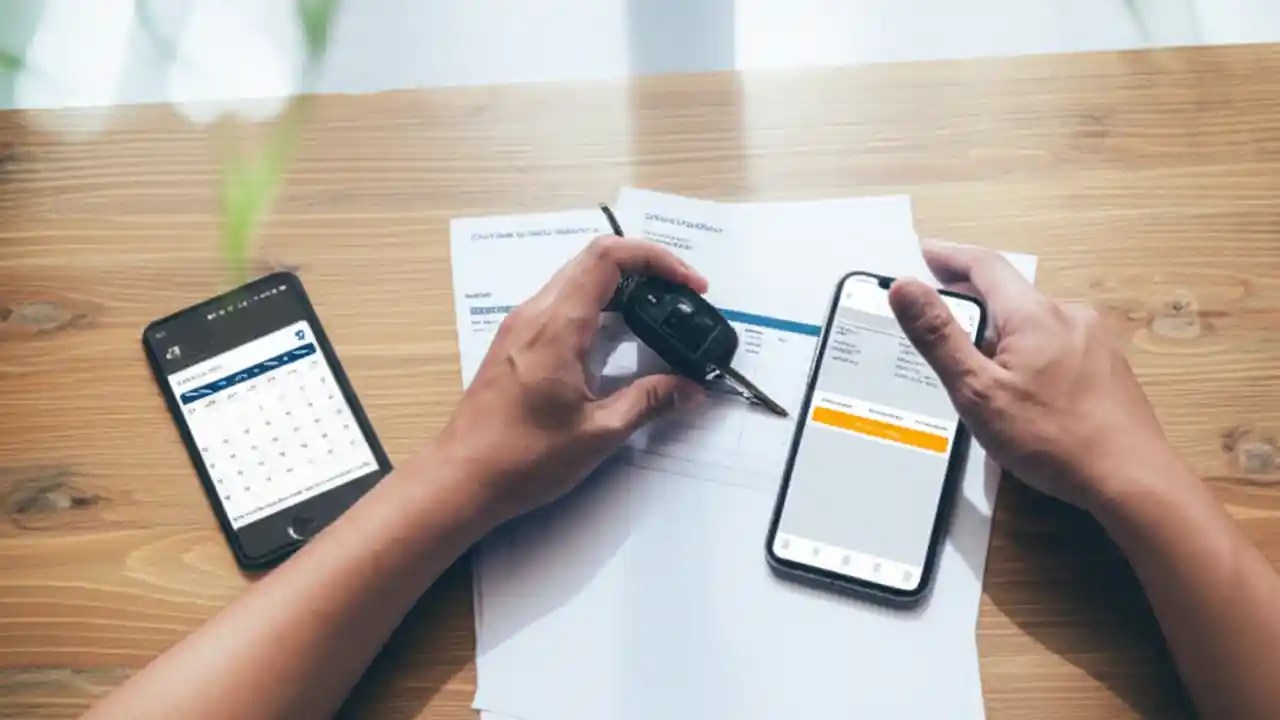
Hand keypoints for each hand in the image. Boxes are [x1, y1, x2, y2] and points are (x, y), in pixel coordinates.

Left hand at [435, 236, 706, 525]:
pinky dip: (599, 304)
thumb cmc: (522, 458)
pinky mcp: (516, 341)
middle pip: (595, 260)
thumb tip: (691, 388)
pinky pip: (562, 302)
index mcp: (556, 326)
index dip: (657, 259)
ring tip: (660, 313)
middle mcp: (534, 314)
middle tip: (684, 296)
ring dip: (622, 286)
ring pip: (577, 279)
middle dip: (647, 268)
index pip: (609, 259)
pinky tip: (620, 335)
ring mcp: (521, 325)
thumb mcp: (598, 432)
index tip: (690, 284)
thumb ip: (649, 401)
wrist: (462, 478)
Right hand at [887, 242, 1174, 511]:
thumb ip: (938, 337)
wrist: (1132, 479)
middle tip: (937, 318)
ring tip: (975, 366)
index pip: (985, 266)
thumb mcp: (978, 391)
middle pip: (1010, 295)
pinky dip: (1029, 353)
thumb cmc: (1052, 438)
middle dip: (971, 302)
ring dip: (1001, 333)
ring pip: (1034, 322)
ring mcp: (1095, 340)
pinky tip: (1021, 390)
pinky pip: (1057, 345)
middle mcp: (1068, 315)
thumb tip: (904, 287)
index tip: (924, 254)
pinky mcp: (1108, 367)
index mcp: (1033, 314)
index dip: (950, 256)